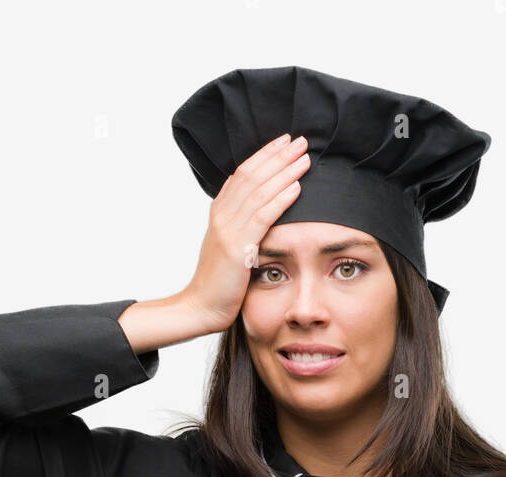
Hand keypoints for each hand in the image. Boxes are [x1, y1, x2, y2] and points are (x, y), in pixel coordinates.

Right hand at [179, 133, 309, 334]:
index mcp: (220, 212)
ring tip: (304, 158)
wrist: (201, 307)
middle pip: (252, 175)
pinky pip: (262, 217)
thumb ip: (242, 226)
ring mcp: (228, 230)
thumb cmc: (219, 282)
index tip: (284, 142)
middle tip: (300, 141)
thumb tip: (262, 211)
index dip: (264, 155)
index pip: (243, 173)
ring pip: (259, 191)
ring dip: (283, 172)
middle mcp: (222, 215)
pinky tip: (296, 187)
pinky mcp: (237, 247)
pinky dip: (280, 199)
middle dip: (277, 156)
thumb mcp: (229, 246)